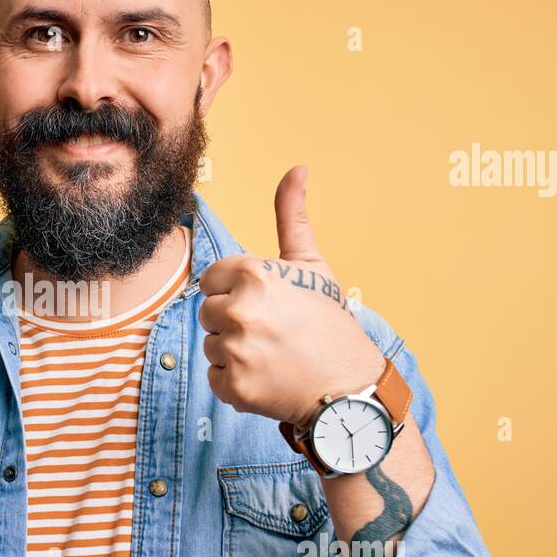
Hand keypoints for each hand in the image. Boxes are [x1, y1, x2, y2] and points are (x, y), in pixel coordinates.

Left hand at [198, 165, 385, 427]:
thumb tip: (297, 168)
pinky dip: (236, 382)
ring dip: (234, 352)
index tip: (264, 304)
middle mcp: (240, 311)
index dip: (236, 291)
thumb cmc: (329, 323)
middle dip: (232, 321)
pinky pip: (215, 378)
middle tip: (271, 332)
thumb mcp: (311, 265)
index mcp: (254, 275)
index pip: (211, 279)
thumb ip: (292, 217)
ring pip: (210, 345)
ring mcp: (236, 352)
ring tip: (272, 355)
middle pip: (207, 312)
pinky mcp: (234, 388)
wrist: (349, 388)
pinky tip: (267, 377)